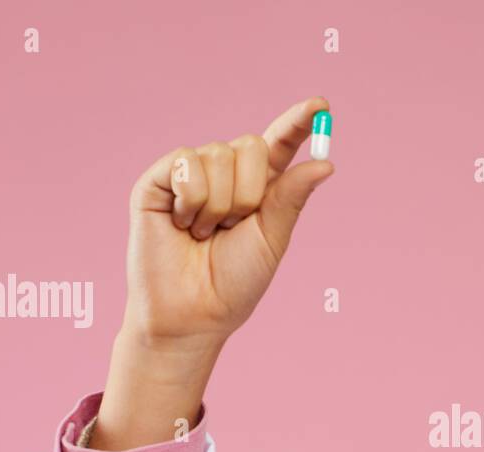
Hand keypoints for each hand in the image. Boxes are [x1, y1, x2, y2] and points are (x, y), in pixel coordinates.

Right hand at [91, 96, 333, 450]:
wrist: (192, 313)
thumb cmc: (233, 284)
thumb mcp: (271, 239)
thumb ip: (291, 197)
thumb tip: (325, 162)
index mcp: (258, 188)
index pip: (278, 144)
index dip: (297, 123)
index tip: (321, 105)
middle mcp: (225, 175)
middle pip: (250, 145)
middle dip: (249, 193)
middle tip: (232, 228)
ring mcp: (190, 175)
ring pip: (218, 154)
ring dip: (218, 204)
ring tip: (202, 233)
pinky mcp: (158, 180)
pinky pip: (185, 161)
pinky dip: (191, 197)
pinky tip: (181, 223)